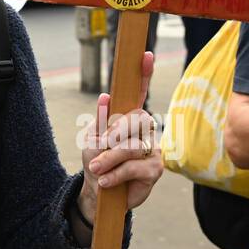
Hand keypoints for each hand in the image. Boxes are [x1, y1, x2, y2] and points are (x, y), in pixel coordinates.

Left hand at [79, 51, 163, 223]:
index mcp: (129, 118)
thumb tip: (105, 97)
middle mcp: (144, 130)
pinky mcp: (155, 169)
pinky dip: (116, 173)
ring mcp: (152, 148)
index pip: (139, 93)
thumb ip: (101, 121)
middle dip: (116, 133)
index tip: (145, 55)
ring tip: (97, 169)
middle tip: (100, 146)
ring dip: (110, 159)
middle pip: (137, 119)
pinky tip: (106, 180)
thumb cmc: (97, 162)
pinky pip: (135, 166)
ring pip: (133, 145)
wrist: (98, 192)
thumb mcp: (92, 140)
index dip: (143, 74)